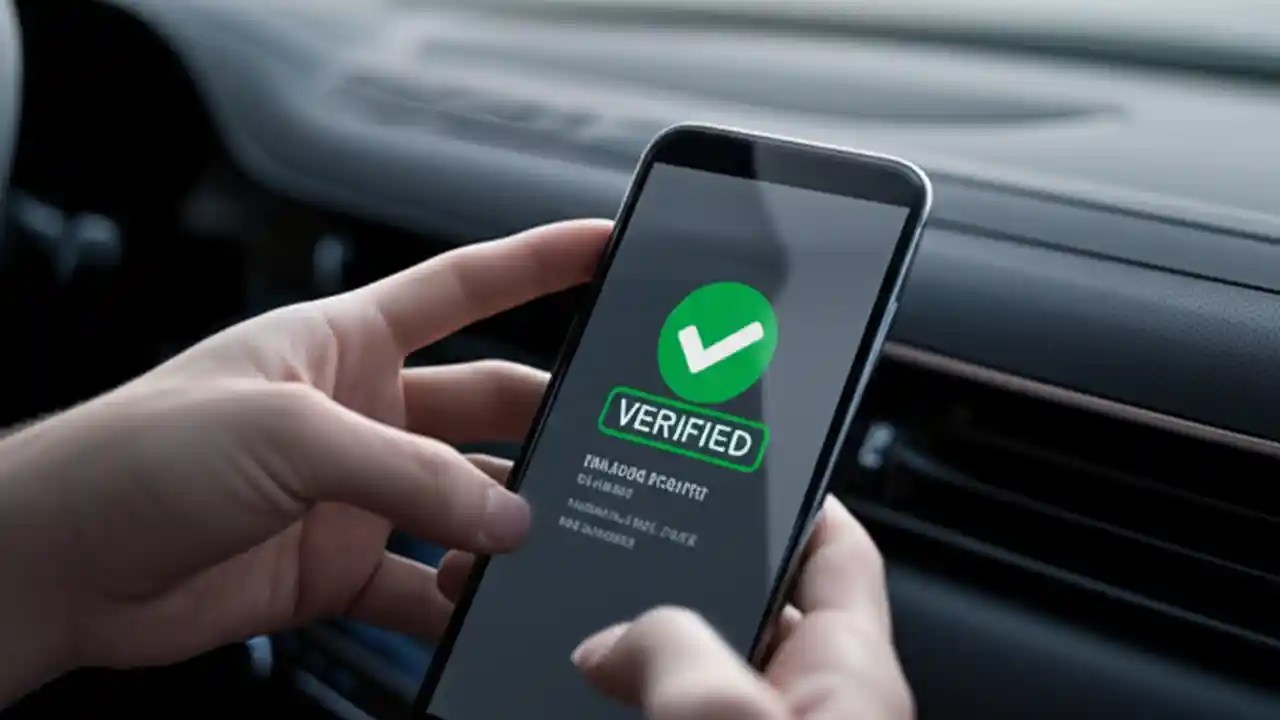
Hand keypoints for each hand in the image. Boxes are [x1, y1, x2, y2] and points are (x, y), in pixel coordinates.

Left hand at [0, 219, 610, 703]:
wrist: (65, 563)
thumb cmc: (141, 454)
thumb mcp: (289, 435)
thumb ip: (409, 474)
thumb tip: (507, 517)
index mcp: (345, 339)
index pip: (466, 286)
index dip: (540, 263)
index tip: (607, 251)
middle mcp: (362, 411)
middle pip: (486, 404)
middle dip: (546, 420)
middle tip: (600, 445)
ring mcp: (355, 492)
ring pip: (465, 501)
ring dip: (503, 525)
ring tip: (535, 544)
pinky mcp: (339, 566)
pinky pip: (424, 586)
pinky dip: (456, 603)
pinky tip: (477, 609)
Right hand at [567, 498, 912, 719]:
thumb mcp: (726, 718)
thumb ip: (673, 651)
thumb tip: (610, 640)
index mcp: (849, 675)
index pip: (836, 550)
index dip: (793, 492)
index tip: (735, 449)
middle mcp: (809, 709)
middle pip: (748, 607)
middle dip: (681, 574)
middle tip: (614, 536)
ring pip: (696, 676)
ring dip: (642, 651)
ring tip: (575, 620)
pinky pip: (670, 714)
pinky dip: (627, 702)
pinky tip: (573, 693)